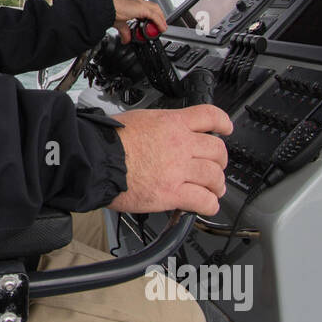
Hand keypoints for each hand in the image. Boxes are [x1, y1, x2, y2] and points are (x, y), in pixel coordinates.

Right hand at [106, 105, 232, 215]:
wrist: (95, 160)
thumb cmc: (106, 141)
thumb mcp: (136, 120)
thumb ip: (156, 127)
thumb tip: (157, 132)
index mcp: (171, 123)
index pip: (208, 116)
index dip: (222, 122)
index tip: (225, 128)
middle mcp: (180, 144)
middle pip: (217, 149)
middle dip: (220, 160)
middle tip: (216, 166)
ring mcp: (178, 169)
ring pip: (214, 176)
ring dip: (217, 185)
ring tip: (214, 190)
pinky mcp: (172, 193)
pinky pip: (203, 200)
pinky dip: (209, 205)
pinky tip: (205, 206)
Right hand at [110, 0, 165, 42]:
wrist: (105, 6)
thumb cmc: (108, 10)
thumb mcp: (119, 23)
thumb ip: (124, 32)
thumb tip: (126, 39)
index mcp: (131, 2)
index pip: (145, 7)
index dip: (150, 15)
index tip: (151, 23)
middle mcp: (137, 1)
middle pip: (153, 7)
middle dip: (158, 16)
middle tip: (160, 26)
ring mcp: (140, 3)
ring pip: (156, 10)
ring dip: (161, 19)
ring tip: (162, 27)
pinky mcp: (142, 8)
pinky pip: (155, 16)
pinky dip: (159, 22)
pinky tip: (161, 28)